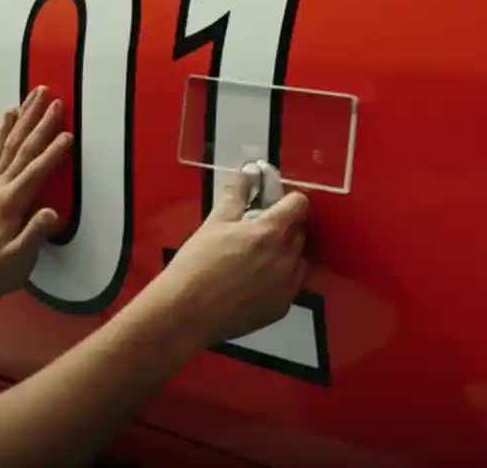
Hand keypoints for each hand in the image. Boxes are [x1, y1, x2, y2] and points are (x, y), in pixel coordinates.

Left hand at [0, 86, 71, 305]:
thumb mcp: (20, 259)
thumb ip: (35, 234)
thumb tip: (51, 213)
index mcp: (11, 203)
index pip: (35, 171)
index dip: (53, 153)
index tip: (69, 134)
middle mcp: (0, 189)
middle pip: (22, 148)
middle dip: (40, 122)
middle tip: (54, 98)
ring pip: (10, 144)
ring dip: (24, 118)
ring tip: (33, 95)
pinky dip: (3, 132)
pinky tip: (7, 117)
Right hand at [145, 171, 309, 346]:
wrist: (186, 312)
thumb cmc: (197, 263)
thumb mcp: (214, 222)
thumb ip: (237, 194)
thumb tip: (249, 173)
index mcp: (272, 232)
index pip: (300, 204)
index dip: (287, 201)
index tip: (272, 205)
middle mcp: (288, 259)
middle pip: (300, 232)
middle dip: (284, 228)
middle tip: (256, 233)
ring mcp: (288, 287)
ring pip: (298, 260)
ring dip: (285, 255)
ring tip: (255, 261)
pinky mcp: (282, 308)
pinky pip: (290, 286)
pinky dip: (279, 281)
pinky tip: (253, 284)